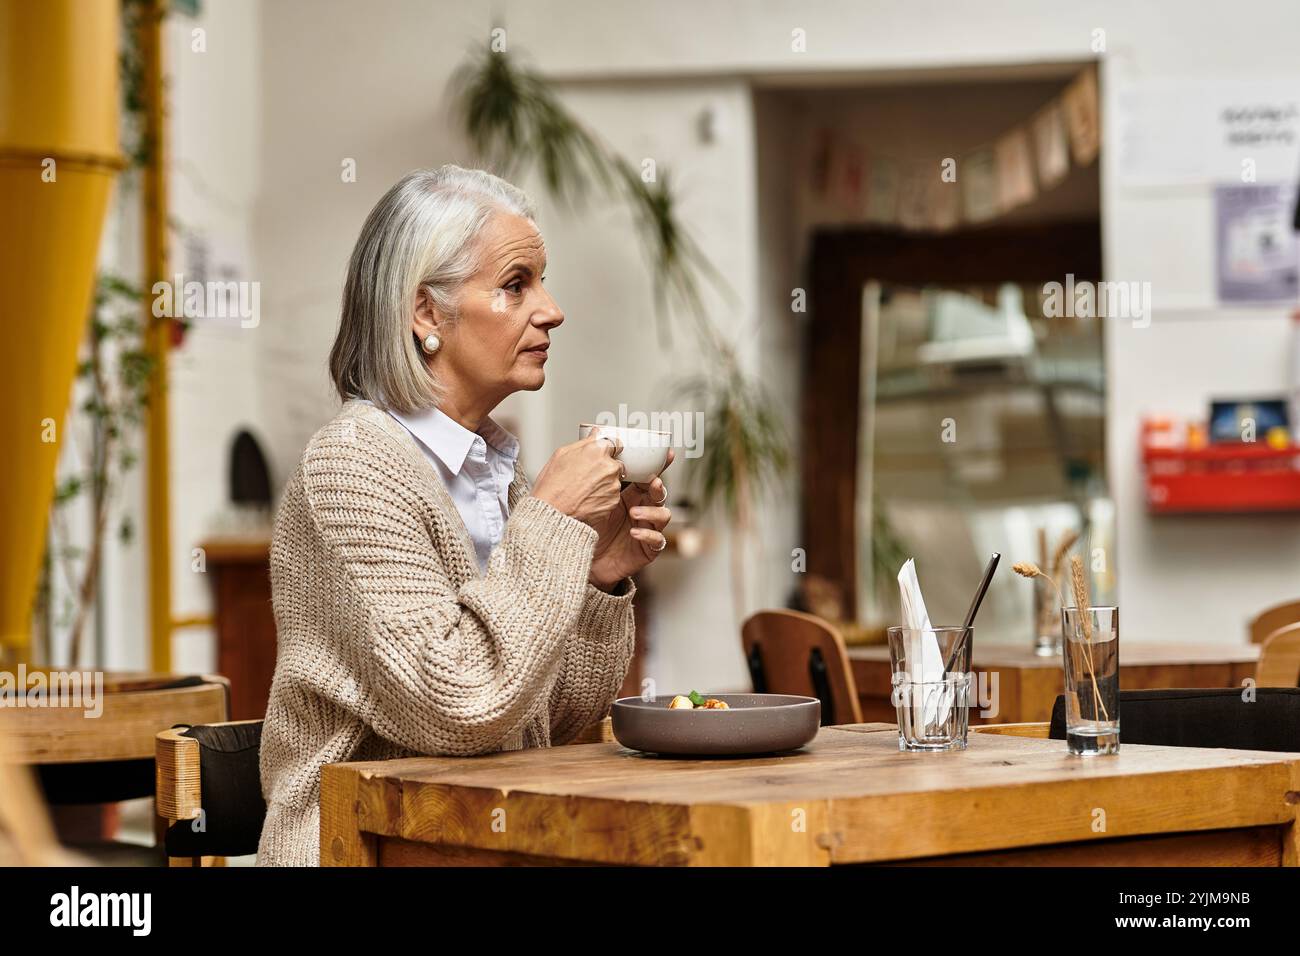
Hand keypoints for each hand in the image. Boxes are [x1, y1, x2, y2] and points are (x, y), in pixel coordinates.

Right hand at [530, 429, 624, 528]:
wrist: (552, 511)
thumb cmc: (552, 484)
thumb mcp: (561, 454)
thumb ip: (584, 442)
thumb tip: (595, 434)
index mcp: (597, 450)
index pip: (616, 443)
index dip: (609, 449)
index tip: (606, 453)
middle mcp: (609, 466)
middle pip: (616, 463)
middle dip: (605, 467)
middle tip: (589, 475)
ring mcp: (613, 485)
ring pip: (614, 480)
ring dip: (605, 483)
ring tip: (586, 489)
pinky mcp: (613, 501)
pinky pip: (612, 496)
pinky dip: (603, 497)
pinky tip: (588, 498)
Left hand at [588, 450, 673, 590]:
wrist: (580, 558)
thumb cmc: (585, 528)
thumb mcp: (591, 500)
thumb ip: (598, 477)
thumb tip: (596, 441)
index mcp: (631, 497)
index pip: (649, 478)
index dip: (660, 466)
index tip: (669, 454)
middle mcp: (642, 511)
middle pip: (660, 494)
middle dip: (658, 488)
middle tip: (652, 483)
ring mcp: (647, 530)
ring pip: (663, 515)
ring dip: (651, 512)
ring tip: (634, 513)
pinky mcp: (647, 550)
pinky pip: (657, 540)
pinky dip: (647, 534)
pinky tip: (633, 532)